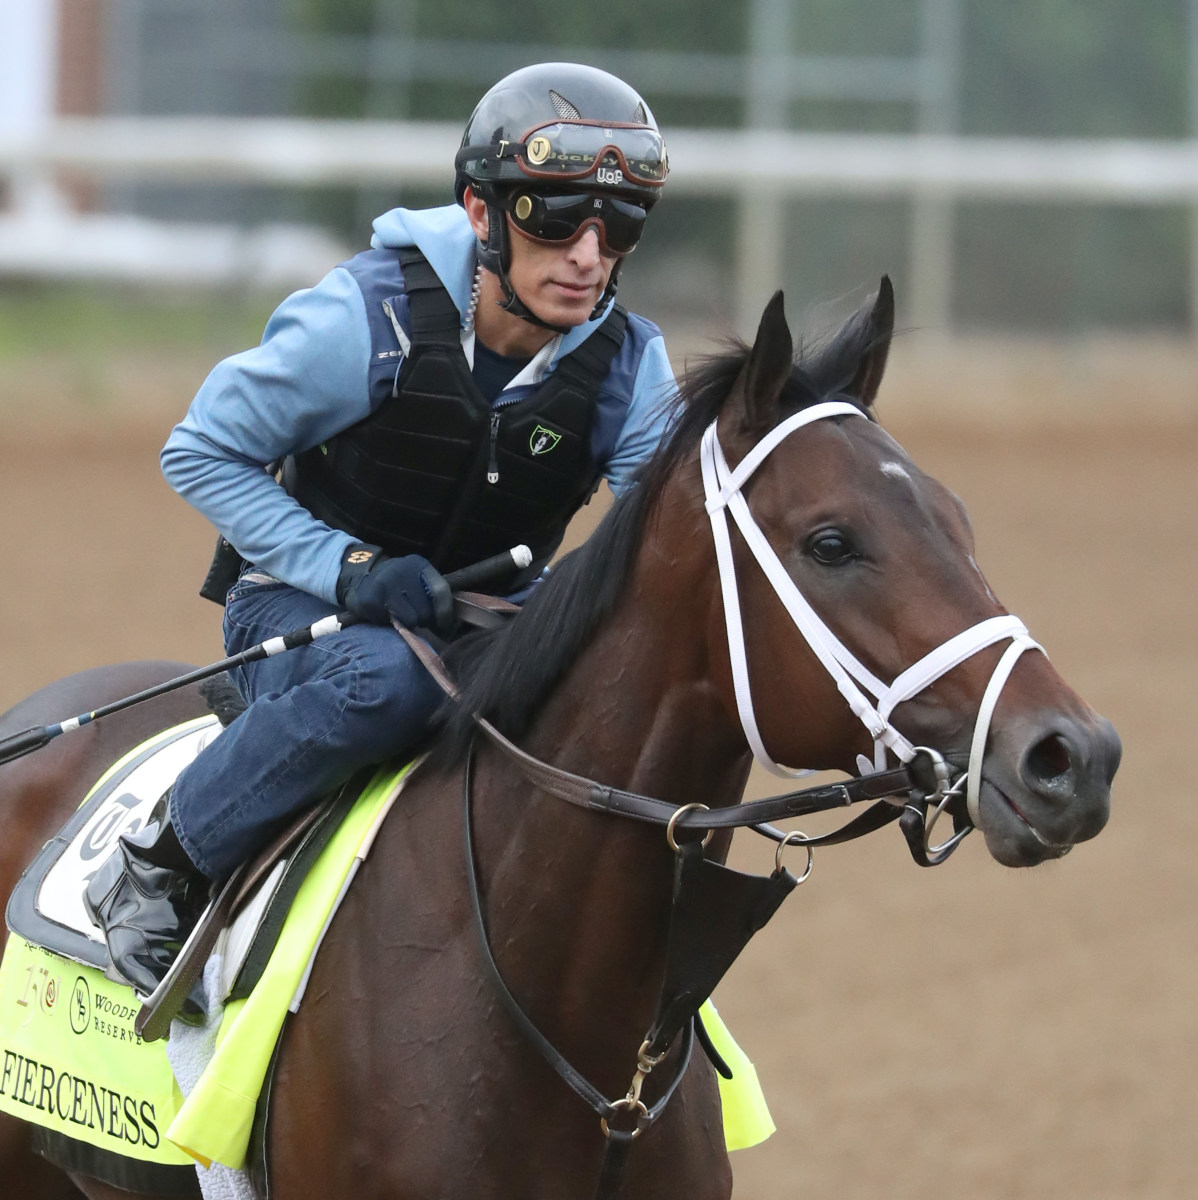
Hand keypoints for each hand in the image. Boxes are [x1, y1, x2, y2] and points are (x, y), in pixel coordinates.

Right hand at [336, 545, 451, 631]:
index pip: (440, 591)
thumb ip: (433, 594)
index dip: (445, 613)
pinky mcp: (370, 600)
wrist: (363, 580)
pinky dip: (390, 623)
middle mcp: (401, 570)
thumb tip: (449, 625)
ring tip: (401, 614)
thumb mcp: (417, 580)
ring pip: (410, 619)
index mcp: (418, 564)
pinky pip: (390, 623)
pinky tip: (385, 613)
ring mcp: (384, 584)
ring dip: (409, 623)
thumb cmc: (399, 585)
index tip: (444, 626)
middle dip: (424, 620)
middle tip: (416, 617)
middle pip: (426, 610)